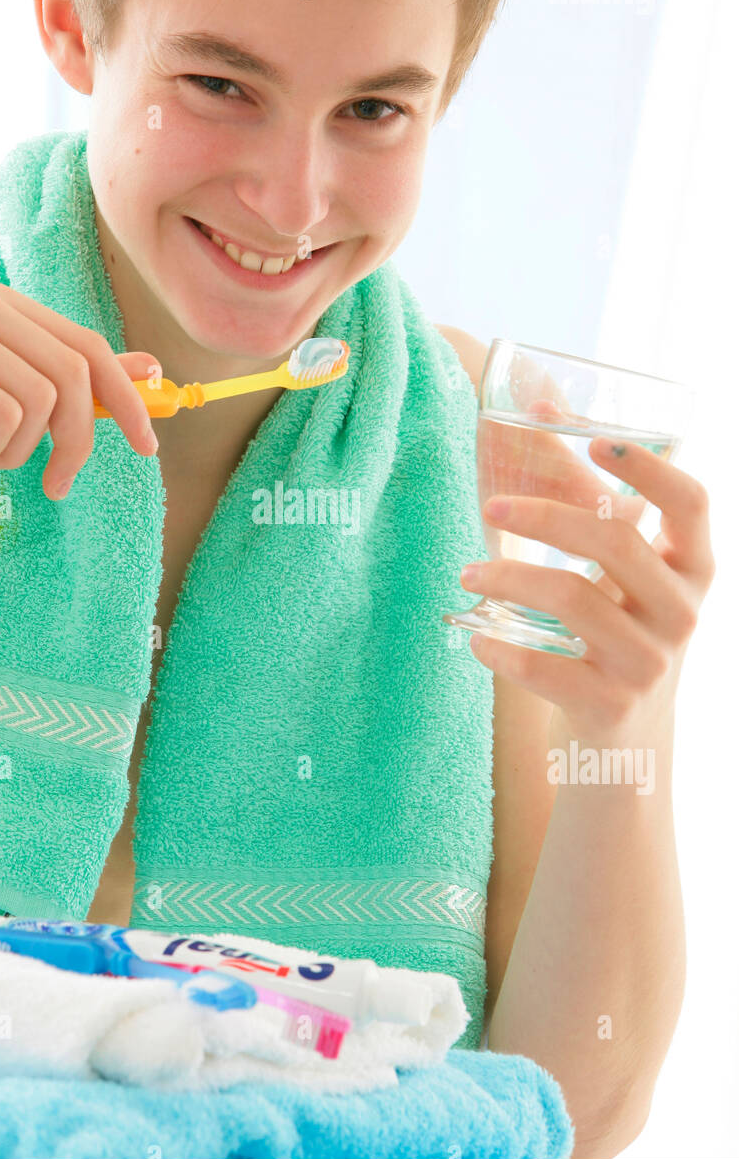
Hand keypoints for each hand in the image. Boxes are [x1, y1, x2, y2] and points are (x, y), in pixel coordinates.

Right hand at [0, 280, 160, 510]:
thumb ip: (75, 387)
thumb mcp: (15, 411)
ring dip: (15, 450)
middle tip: (57, 483)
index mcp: (1, 304)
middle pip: (74, 373)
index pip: (87, 344)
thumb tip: (151, 369)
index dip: (127, 397)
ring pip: (41, 401)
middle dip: (77, 439)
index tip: (148, 444)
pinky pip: (4, 419)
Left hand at [446, 438, 715, 741]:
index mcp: (692, 572)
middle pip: (615, 543)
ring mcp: (649, 665)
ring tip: (467, 575)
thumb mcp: (625, 582)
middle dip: (545, 516)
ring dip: (506, 579)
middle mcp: (681, 615)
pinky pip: (545, 669)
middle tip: (491, 507)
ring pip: (572, 600)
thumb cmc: (618, 641)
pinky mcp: (610, 708)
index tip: (598, 442)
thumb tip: (540, 403)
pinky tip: (476, 640)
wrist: (628, 755)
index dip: (650, 468)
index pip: (691, 505)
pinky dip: (501, 651)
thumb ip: (590, 504)